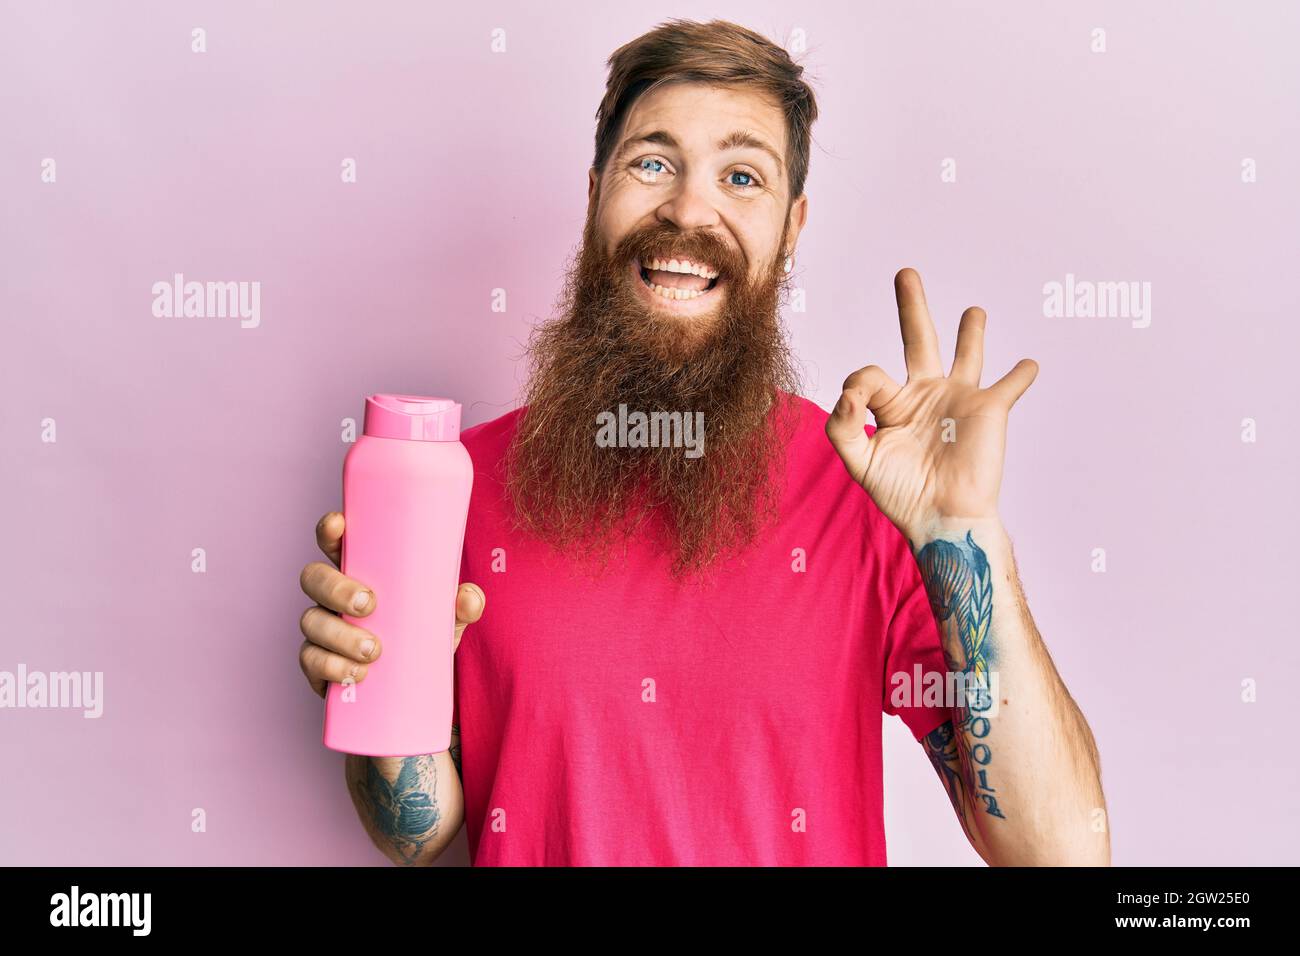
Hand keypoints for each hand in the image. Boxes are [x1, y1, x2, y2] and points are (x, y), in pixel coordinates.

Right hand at [298, 511, 485, 697]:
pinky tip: (356, 673)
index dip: (330, 529)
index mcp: (361, 572)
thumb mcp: (446, 619)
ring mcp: (322, 628)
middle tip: (369, 604)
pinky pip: (310, 660)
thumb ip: (461, 605)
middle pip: (314, 577)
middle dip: (336, 587)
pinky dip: (331, 666)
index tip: (338, 523)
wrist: (413, 687)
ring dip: (340, 635)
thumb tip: (468, 596)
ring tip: (374, 651)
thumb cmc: (422, 636)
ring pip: (311, 621)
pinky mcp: (317, 663)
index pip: (336, 542)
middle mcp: (334, 596)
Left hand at [826, 268, 1037, 542]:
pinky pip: (1009, 386)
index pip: (869, 375)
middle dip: (912, 307)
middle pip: (918, 341)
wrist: (942, 517)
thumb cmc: (900, 494)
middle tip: (906, 273)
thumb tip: (850, 392)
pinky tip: (1029, 364)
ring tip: (974, 311)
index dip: (859, 383)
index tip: (860, 402)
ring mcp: (959, 400)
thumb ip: (844, 425)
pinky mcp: (989, 409)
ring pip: (966, 355)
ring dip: (972, 332)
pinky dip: (1021, 374)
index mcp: (892, 404)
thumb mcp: (859, 461)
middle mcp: (925, 395)